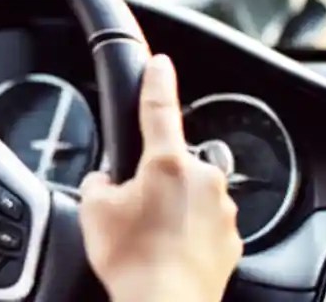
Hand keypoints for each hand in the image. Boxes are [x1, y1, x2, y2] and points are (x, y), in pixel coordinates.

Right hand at [79, 55, 241, 301]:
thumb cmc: (132, 262)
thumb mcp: (94, 211)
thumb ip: (99, 183)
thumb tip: (106, 182)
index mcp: (167, 162)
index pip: (160, 108)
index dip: (158, 82)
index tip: (161, 64)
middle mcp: (202, 178)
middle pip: (174, 164)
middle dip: (156, 181)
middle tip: (134, 213)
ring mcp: (222, 208)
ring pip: (193, 196)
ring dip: (175, 209)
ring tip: (151, 241)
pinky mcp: (231, 238)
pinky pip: (206, 225)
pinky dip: (190, 235)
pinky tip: (170, 254)